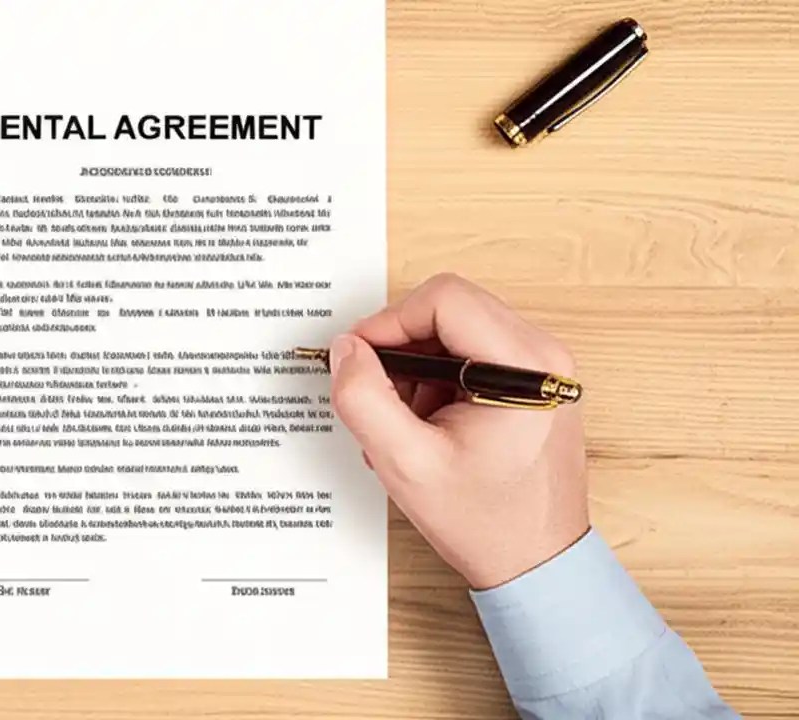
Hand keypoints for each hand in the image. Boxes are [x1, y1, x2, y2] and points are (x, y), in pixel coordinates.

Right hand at [329, 274, 587, 589]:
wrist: (537, 563)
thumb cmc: (486, 522)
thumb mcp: (406, 464)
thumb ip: (364, 399)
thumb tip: (345, 349)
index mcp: (526, 365)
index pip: (443, 299)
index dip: (387, 322)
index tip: (357, 357)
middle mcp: (544, 354)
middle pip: (449, 308)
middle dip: (400, 348)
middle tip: (377, 394)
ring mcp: (543, 366)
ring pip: (455, 328)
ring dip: (415, 366)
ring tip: (404, 422)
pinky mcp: (533, 380)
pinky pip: (470, 352)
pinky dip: (435, 379)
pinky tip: (425, 424)